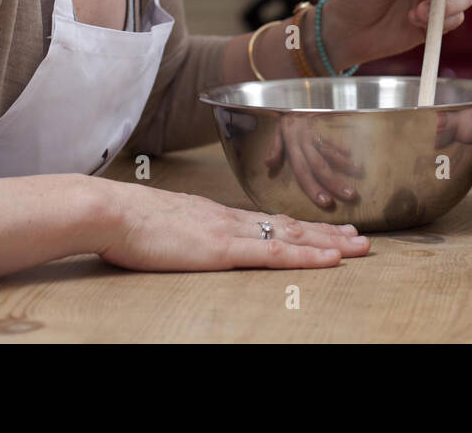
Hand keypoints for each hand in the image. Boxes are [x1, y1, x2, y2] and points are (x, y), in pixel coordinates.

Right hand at [94, 180, 369, 270]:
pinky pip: (275, 254)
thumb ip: (185, 230)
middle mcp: (232, 219)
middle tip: (360, 237)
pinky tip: (330, 260)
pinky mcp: (224, 249)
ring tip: (358, 247)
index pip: (270, 221)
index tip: (329, 228)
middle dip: (328, 233)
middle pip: (291, 226)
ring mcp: (231, 232)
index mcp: (217, 214)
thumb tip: (188, 236)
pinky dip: (306, 257)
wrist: (111, 211)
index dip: (303, 226)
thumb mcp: (164, 223)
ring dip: (329, 243)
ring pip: (292, 237)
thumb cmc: (127, 220)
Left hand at [263, 114, 362, 208]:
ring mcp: (314, 132)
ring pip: (329, 151)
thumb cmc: (287, 114)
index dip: (313, 188)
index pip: (302, 172)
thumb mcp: (277, 130)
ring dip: (345, 163)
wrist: (293, 92)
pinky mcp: (323, 122)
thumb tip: (268, 165)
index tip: (326, 202)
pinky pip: (333, 135)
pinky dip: (343, 144)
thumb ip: (275, 148)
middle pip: (319, 166)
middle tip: (350, 195)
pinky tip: (353, 153)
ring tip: (359, 172)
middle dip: (334, 183)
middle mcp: (303, 142)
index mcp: (292, 147)